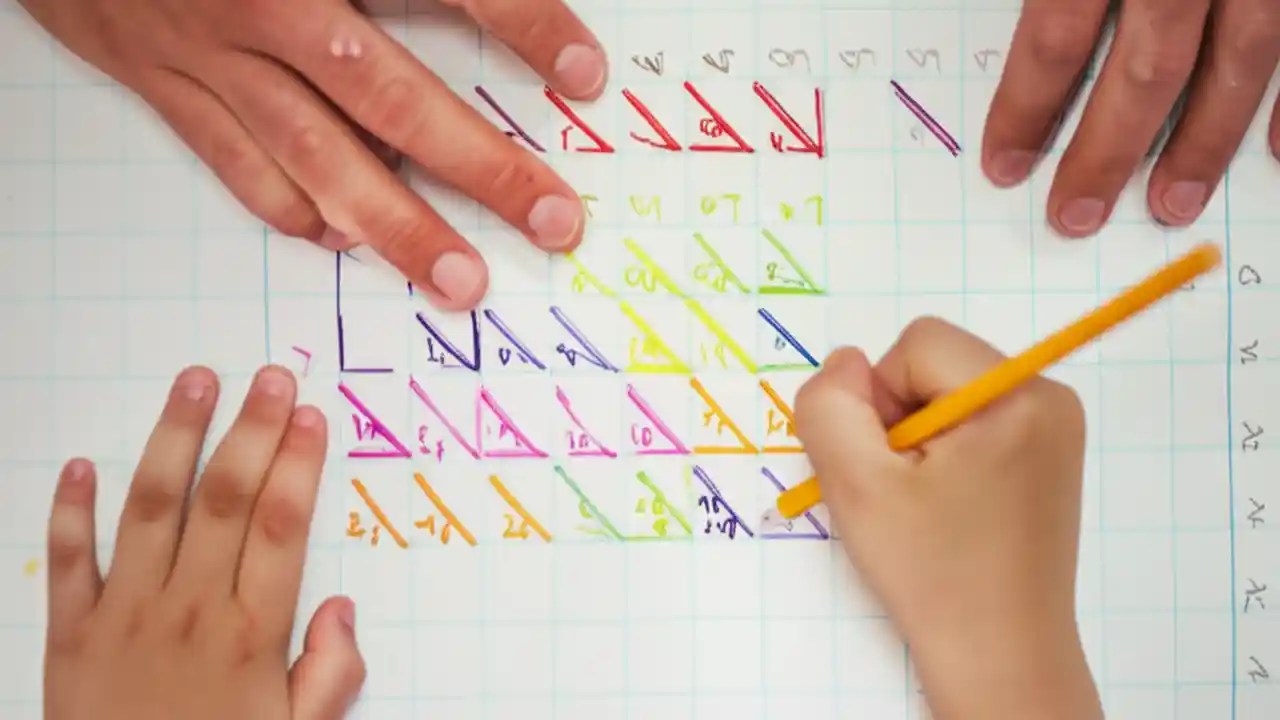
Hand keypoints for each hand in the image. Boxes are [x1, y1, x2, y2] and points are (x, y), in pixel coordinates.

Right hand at [18, 0, 606, 309]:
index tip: (584, 72)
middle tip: (550, 219)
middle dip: (478, 165)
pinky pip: (237, 167)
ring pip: (316, 155)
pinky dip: (294, 210)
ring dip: (396, 225)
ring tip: (463, 279)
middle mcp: (267, 6)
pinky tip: (344, 241)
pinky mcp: (166, 87)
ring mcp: (211, 54)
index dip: (520, 25)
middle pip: (388, 97)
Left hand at [44, 365, 363, 719]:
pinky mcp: (70, 634)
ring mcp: (124, 615)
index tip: (309, 416)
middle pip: (224, 501)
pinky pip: (68, 562)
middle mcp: (188, 610)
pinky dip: (70, 512)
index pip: (280, 527)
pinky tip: (80, 465)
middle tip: (269, 375)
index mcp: (250, 634)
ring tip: (195, 382)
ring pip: (151, 509)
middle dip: (250, 430)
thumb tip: (343, 610)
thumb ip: (331, 677)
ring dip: (173, 439)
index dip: (297, 465)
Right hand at [794, 318, 1101, 719]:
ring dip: (920, 435)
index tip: (890, 466)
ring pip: (951, 389)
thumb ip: (830, 407)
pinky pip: (977, 418)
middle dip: (902, 415)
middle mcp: (1050, 395)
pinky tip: (950, 504)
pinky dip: (948, 450)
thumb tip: (845, 363)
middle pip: (937, 362)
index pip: (917, 344)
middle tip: (905, 489)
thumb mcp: (855, 485)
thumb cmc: (932, 573)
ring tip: (928, 501)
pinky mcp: (1051, 453)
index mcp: (1014, 394)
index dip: (881, 399)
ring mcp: (1058, 426)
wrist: (1000, 655)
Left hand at [983, 0, 1278, 236]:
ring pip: (1237, 60)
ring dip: (1202, 142)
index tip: (1004, 167)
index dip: (1026, 109)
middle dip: (1108, 153)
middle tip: (1076, 216)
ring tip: (1172, 205)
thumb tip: (1036, 50)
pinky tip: (1272, 149)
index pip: (1056, 42)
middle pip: (1146, 70)